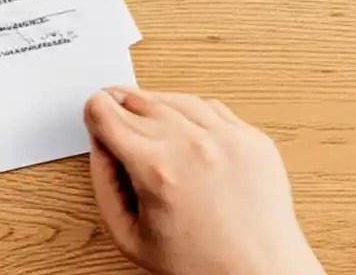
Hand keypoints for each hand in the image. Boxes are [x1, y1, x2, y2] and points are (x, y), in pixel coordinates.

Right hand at [84, 88, 323, 274]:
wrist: (260, 273)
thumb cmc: (200, 263)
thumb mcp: (130, 236)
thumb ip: (105, 185)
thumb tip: (99, 142)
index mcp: (157, 170)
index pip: (108, 114)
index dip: (95, 112)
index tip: (95, 114)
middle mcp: (192, 145)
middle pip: (138, 101)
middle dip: (119, 106)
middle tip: (114, 113)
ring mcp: (227, 138)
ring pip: (174, 98)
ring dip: (154, 103)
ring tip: (146, 118)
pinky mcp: (252, 138)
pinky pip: (211, 107)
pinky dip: (190, 110)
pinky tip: (183, 124)